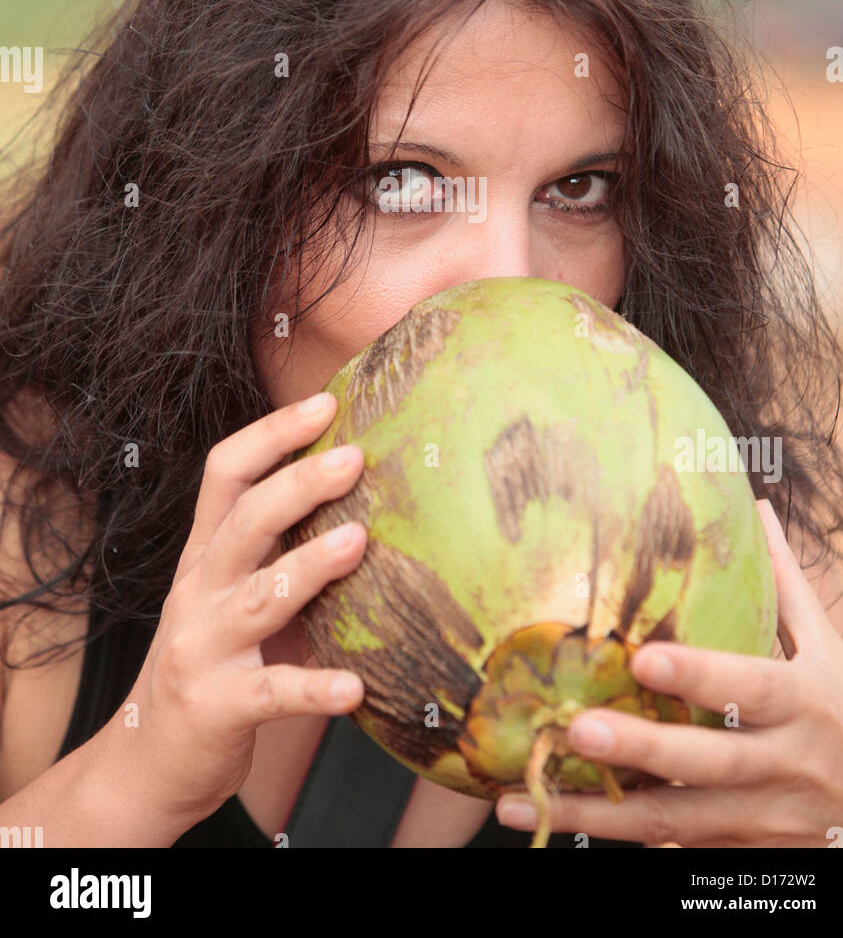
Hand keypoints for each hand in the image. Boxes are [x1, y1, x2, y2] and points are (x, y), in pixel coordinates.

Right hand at [102, 392, 367, 830]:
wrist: (147, 766)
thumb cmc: (213, 666)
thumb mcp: (233, 598)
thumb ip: (280, 555)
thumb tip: (368, 505)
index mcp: (206, 556)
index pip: (226, 474)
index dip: (272, 434)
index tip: (326, 403)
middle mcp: (199, 591)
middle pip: (243, 522)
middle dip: (297, 484)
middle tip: (354, 458)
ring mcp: (203, 648)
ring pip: (257, 596)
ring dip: (309, 567)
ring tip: (358, 542)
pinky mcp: (218, 708)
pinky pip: (271, 693)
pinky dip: (313, 688)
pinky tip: (354, 688)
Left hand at [496, 499, 842, 846]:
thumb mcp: (829, 654)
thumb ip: (788, 587)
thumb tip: (762, 510)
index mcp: (804, 705)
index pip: (752, 688)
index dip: (700, 676)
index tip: (642, 657)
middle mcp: (786, 767)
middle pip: (708, 762)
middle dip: (641, 749)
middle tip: (573, 726)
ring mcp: (763, 821)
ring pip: (678, 821)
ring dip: (602, 811)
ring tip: (527, 797)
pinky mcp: (742, 856)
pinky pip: (675, 849)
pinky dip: (619, 837)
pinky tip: (559, 822)